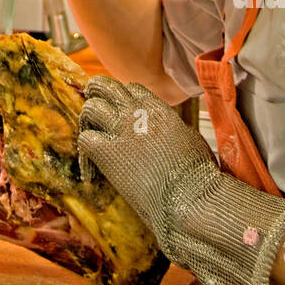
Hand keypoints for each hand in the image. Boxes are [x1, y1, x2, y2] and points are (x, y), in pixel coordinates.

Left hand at [78, 77, 215, 246]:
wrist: (191, 196)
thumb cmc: (199, 175)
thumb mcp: (191, 139)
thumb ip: (175, 129)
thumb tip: (174, 132)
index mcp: (159, 109)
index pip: (132, 88)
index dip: (122, 97)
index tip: (119, 109)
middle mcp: (137, 113)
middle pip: (106, 87)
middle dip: (96, 93)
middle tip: (93, 106)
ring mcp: (121, 130)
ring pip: (91, 108)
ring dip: (88, 120)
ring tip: (89, 134)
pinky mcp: (108, 153)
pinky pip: (85, 139)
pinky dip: (85, 152)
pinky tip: (91, 168)